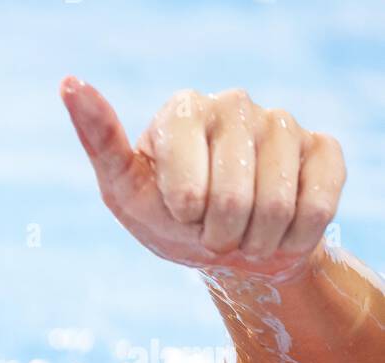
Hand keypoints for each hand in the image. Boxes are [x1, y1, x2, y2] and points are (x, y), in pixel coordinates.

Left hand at [61, 76, 344, 278]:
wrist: (228, 250)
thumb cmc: (166, 217)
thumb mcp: (124, 190)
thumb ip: (100, 141)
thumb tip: (69, 82)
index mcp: (182, 109)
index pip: (185, 169)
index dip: (184, 206)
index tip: (179, 212)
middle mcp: (233, 104)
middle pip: (233, 194)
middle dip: (218, 232)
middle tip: (210, 230)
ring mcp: (281, 122)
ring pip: (275, 204)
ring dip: (254, 239)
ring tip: (241, 232)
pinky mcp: (322, 148)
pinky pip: (315, 206)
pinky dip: (292, 236)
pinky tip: (279, 229)